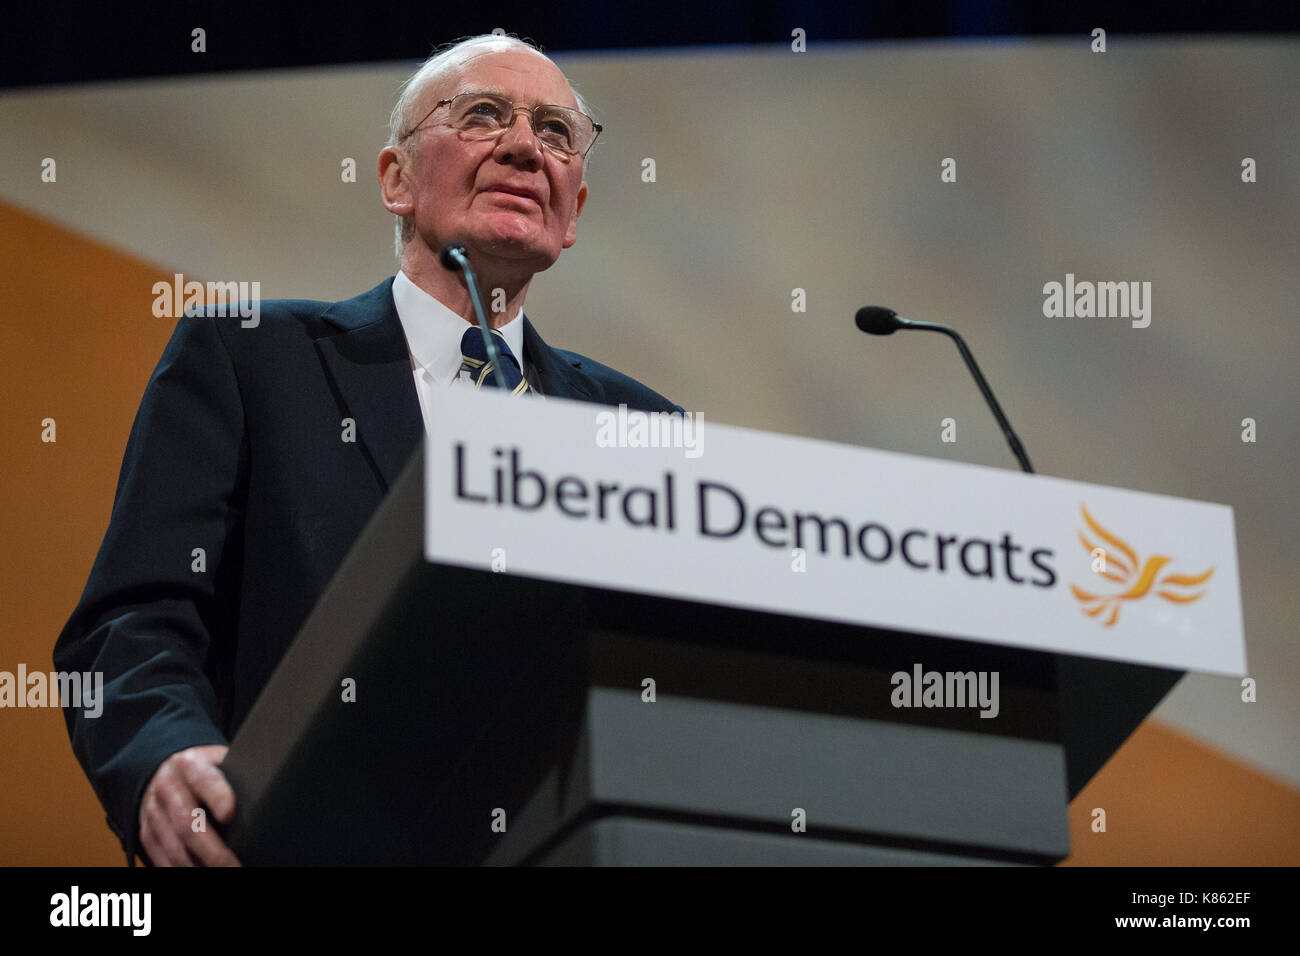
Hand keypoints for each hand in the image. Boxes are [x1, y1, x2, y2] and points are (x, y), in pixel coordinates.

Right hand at [138, 744, 241, 865]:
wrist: (165, 771)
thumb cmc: (206, 769)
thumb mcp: (220, 760)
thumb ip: (237, 774)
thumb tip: (269, 793)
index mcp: (190, 764)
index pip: (203, 780)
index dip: (217, 796)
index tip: (230, 813)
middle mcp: (168, 788)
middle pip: (187, 824)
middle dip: (213, 851)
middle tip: (235, 866)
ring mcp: (154, 813)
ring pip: (174, 848)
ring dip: (198, 867)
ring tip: (224, 873)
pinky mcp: (147, 833)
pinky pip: (162, 859)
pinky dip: (182, 870)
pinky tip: (202, 873)